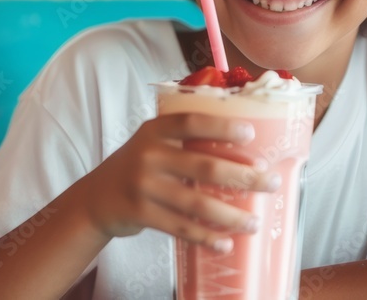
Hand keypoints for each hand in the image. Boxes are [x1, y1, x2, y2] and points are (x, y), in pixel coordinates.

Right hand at [76, 113, 281, 252]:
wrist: (96, 198)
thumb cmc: (137, 166)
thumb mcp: (151, 142)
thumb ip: (182, 139)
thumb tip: (239, 147)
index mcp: (155, 130)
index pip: (191, 122)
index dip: (221, 127)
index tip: (250, 134)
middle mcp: (148, 155)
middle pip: (203, 166)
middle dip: (243, 175)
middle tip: (271, 182)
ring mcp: (143, 185)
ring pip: (196, 203)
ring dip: (230, 214)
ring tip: (254, 221)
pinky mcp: (140, 214)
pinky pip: (180, 227)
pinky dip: (206, 237)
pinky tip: (225, 243)